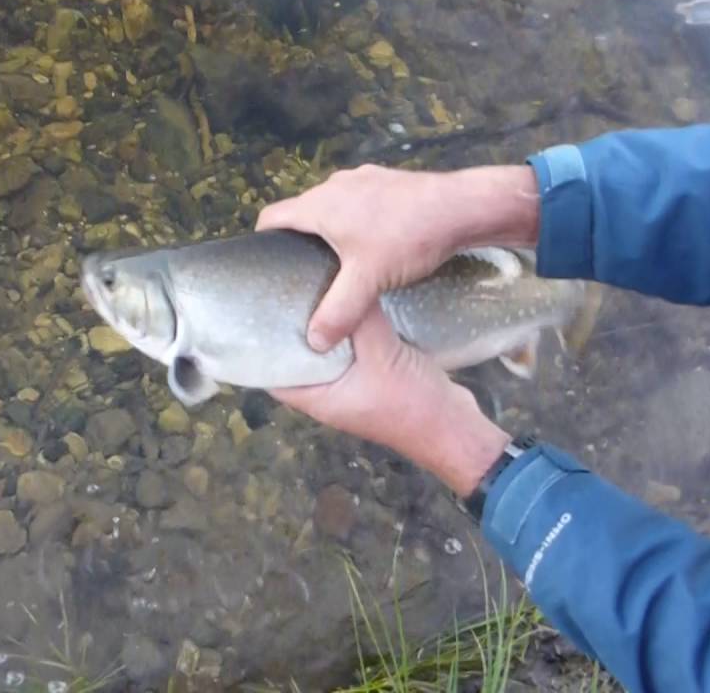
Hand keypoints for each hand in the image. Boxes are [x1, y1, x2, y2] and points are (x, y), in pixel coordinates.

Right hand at [255, 163, 540, 351]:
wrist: (463, 207)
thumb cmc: (409, 237)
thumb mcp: (369, 280)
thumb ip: (338, 312)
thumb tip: (314, 341)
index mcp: (320, 205)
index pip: (272, 218)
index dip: (263, 244)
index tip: (266, 269)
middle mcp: (335, 186)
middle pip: (302, 215)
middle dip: (299, 244)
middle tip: (303, 279)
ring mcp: (363, 180)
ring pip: (332, 210)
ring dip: (331, 234)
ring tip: (338, 268)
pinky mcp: (387, 183)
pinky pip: (359, 205)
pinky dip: (357, 224)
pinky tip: (374, 248)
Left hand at [268, 306, 510, 497]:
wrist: (455, 428)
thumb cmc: (411, 403)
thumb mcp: (381, 354)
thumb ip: (359, 319)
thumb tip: (341, 282)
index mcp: (317, 398)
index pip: (272, 375)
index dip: (259, 348)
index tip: (254, 312)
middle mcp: (328, 394)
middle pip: (298, 359)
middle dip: (291, 328)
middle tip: (282, 287)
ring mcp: (351, 386)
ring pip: (327, 353)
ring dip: (322, 327)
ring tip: (311, 285)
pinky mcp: (373, 378)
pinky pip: (352, 350)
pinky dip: (348, 330)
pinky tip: (349, 301)